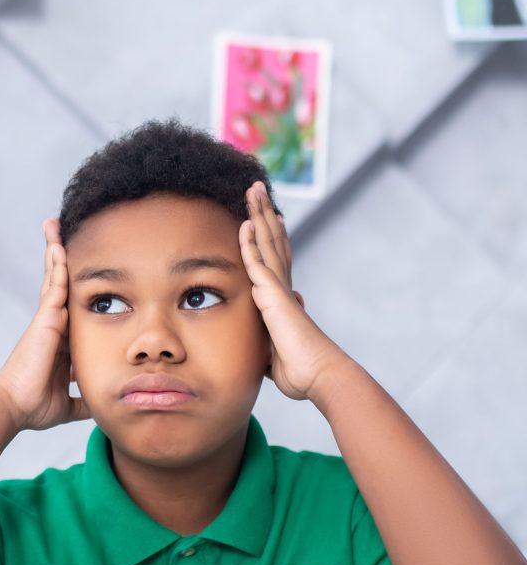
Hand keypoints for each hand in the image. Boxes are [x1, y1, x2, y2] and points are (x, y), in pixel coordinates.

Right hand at [0, 219, 91, 430]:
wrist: (14, 407)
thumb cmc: (34, 406)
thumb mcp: (70, 403)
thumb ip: (85, 400)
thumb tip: (101, 406)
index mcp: (59, 342)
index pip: (68, 308)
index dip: (72, 288)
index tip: (79, 273)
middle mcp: (52, 327)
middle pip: (58, 286)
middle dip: (59, 260)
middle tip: (59, 233)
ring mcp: (47, 321)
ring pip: (54, 279)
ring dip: (55, 251)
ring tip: (55, 224)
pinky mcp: (44, 320)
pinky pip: (54, 286)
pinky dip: (57, 265)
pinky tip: (59, 245)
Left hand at [239, 182, 347, 401]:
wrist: (318, 374)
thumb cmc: (299, 370)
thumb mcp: (276, 352)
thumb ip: (271, 341)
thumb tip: (272, 341)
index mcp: (283, 298)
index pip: (274, 259)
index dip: (268, 236)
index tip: (263, 217)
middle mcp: (283, 288)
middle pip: (272, 241)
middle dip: (264, 214)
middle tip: (256, 189)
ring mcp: (279, 289)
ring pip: (267, 243)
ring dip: (259, 216)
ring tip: (253, 190)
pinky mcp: (274, 297)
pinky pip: (258, 264)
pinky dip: (250, 243)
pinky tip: (245, 224)